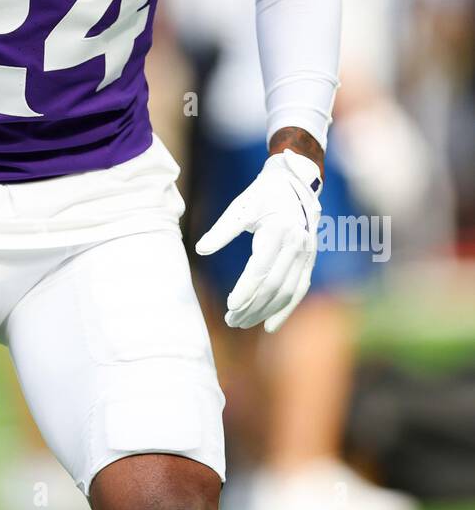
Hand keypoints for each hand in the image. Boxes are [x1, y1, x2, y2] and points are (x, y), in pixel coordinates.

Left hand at [195, 149, 322, 332]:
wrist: (295, 183)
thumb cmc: (262, 195)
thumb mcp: (240, 207)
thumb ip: (222, 230)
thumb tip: (201, 249)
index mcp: (278, 230)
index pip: (260, 268)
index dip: (246, 289)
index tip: (230, 305)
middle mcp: (296, 244)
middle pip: (273, 285)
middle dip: (252, 306)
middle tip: (231, 320)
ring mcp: (306, 254)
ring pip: (286, 291)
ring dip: (265, 311)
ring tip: (243, 322)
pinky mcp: (309, 260)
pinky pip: (299, 290)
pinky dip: (286, 310)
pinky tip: (270, 325)